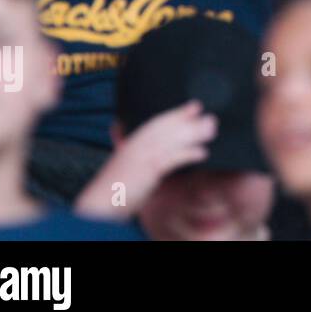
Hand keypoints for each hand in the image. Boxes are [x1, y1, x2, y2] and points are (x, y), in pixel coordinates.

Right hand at [74, 101, 216, 219]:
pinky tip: (203, 153)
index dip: (177, 113)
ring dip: (194, 134)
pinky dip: (187, 154)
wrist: (99, 205)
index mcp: (131, 143)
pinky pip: (170, 160)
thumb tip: (148, 146)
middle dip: (190, 121)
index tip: (195, 106)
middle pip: (167, 128)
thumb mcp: (125, 165)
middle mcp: (136, 146)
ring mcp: (140, 157)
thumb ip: (137, 153)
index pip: (157, 123)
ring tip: (211, 131)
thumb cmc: (113, 189)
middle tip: (211, 118)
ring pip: (171, 140)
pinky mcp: (145, 171)